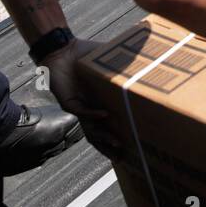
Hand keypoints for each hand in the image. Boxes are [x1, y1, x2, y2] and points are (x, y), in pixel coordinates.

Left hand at [40, 37, 125, 160]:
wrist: (61, 51)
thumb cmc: (83, 56)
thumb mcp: (107, 62)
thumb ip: (122, 64)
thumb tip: (143, 59)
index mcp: (97, 103)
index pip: (107, 125)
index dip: (115, 137)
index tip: (129, 147)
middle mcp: (88, 109)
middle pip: (99, 135)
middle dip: (111, 146)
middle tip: (124, 155)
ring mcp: (79, 108)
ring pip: (91, 129)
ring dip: (104, 137)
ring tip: (118, 143)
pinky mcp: (69, 102)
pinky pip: (83, 112)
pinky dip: (94, 115)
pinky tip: (105, 115)